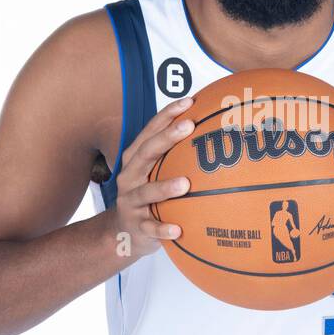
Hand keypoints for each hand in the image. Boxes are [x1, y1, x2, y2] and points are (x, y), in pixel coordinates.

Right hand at [109, 96, 195, 257]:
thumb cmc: (147, 195)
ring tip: (185, 183)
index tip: (189, 101)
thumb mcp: (154, 173)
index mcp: (134, 160)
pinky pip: (149, 228)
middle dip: (166, 138)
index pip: (149, 132)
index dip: (167, 115)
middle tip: (188, 126)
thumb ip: (173, 155)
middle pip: (146, 153)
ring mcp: (131, 202)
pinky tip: (178, 229)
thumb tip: (211, 132)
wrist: (122, 232)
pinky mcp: (136, 226)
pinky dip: (162, 229)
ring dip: (164, 187)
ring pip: (146, 192)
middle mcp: (129, 177)